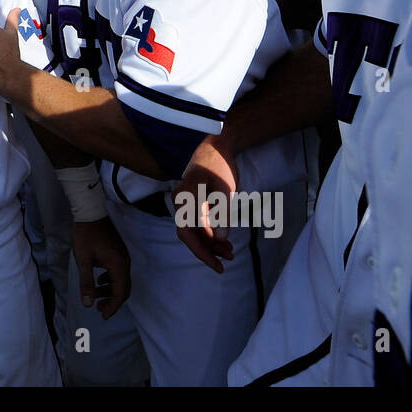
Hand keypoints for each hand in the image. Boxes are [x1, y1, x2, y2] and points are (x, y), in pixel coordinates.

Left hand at [72, 216, 130, 318]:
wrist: (90, 213)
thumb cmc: (86, 236)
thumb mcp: (83, 261)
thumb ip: (86, 283)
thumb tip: (88, 304)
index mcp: (118, 265)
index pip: (120, 293)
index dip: (113, 307)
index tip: (103, 316)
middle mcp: (124, 262)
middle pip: (124, 289)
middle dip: (112, 301)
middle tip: (99, 310)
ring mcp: (123, 257)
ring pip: (121, 281)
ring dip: (110, 290)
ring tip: (95, 296)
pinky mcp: (118, 253)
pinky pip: (118, 272)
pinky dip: (110, 280)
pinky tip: (99, 281)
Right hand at [172, 134, 238, 272]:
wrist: (216, 147)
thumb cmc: (220, 165)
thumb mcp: (225, 189)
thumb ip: (222, 214)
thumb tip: (221, 240)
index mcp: (184, 198)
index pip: (187, 232)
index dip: (200, 251)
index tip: (216, 265)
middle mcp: (180, 202)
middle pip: (190, 234)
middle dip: (208, 249)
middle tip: (227, 260)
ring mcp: (186, 203)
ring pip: (196, 230)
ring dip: (212, 242)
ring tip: (230, 253)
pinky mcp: (193, 203)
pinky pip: (199, 223)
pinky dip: (212, 233)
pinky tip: (225, 242)